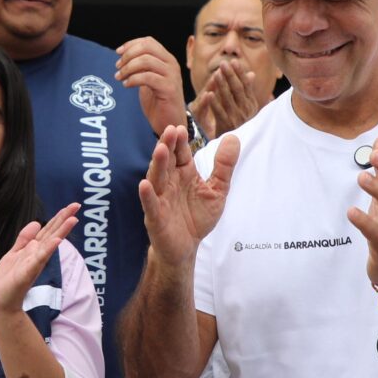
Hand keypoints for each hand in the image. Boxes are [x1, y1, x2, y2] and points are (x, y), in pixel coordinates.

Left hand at [0, 204, 80, 313]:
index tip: (72, 205)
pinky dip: (47, 250)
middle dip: (64, 220)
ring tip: (73, 220)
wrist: (1, 300)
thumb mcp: (15, 253)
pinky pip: (38, 259)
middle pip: (53, 233)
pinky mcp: (27, 272)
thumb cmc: (8, 279)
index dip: (59, 217)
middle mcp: (38, 255)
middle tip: (77, 205)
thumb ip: (25, 239)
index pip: (49, 230)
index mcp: (35, 249)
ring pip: (49, 244)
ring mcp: (34, 263)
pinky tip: (56, 241)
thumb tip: (37, 222)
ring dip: (61, 232)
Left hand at [116, 37, 187, 137]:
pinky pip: (148, 77)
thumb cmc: (158, 101)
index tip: (118, 52)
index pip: (149, 41)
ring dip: (128, 68)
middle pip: (147, 48)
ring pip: (146, 61)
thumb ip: (142, 66)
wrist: (170, 122)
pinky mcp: (169, 89)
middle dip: (128, 55)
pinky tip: (127, 85)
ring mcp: (172, 76)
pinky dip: (133, 79)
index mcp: (167, 59)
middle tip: (118, 67)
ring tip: (120, 77)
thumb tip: (124, 54)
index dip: (131, 44)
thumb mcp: (149, 78)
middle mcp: (172, 64)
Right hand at [136, 125, 238, 264]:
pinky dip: (147, 195)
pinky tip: (144, 185)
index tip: (180, 128)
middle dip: (167, 146)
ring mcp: (160, 199)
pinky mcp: (155, 217)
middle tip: (170, 131)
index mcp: (183, 174)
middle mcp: (169, 183)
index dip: (180, 142)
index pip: (180, 153)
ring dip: (157, 164)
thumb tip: (233, 138)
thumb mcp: (217, 190)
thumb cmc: (197, 217)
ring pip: (157, 178)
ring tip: (160, 150)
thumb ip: (224, 166)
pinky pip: (150, 205)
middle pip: (167, 161)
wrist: (186, 248)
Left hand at [190, 58, 267, 138]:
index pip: (246, 85)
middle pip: (237, 89)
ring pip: (228, 99)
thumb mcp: (246, 107)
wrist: (233, 148)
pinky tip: (209, 93)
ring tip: (216, 73)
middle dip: (230, 75)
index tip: (234, 61)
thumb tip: (251, 73)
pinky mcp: (227, 126)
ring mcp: (237, 119)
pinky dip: (214, 103)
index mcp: (252, 105)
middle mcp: (246, 111)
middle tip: (223, 63)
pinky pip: (220, 112)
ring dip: (222, 85)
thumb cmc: (239, 124)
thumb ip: (247, 91)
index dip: (239, 73)